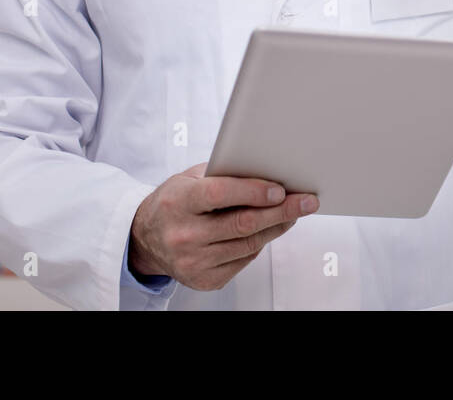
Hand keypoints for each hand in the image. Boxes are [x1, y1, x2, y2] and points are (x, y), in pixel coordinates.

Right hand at [128, 161, 318, 290]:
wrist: (146, 239)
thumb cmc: (175, 201)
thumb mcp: (189, 179)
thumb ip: (223, 174)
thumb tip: (269, 173)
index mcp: (177, 203)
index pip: (220, 195)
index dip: (253, 192)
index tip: (280, 189)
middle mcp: (183, 235)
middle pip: (242, 224)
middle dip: (281, 211)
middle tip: (306, 201)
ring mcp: (193, 261)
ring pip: (248, 244)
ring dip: (277, 227)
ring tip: (295, 212)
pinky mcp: (203, 280)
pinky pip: (244, 260)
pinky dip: (260, 243)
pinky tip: (270, 229)